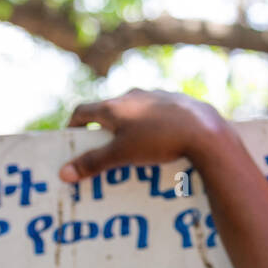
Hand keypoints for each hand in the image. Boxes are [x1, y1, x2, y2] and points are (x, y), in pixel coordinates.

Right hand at [58, 88, 230, 182]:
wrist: (204, 130)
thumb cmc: (157, 141)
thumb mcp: (121, 154)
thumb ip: (92, 162)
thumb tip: (63, 173)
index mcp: (114, 106)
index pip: (83, 110)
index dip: (74, 125)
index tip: (71, 139)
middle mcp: (134, 95)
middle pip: (110, 111)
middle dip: (105, 130)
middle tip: (104, 150)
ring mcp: (157, 95)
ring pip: (136, 111)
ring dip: (130, 127)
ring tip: (134, 150)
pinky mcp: (178, 101)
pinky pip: (158, 114)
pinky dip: (153, 126)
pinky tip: (162, 142)